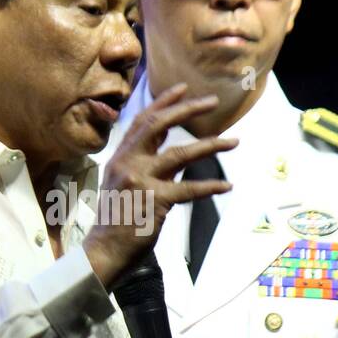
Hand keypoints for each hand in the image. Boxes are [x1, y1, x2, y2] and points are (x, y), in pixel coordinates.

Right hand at [83, 83, 235, 287]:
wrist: (104, 249)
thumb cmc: (116, 220)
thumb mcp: (121, 184)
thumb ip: (144, 166)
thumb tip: (175, 156)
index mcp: (120, 157)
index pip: (143, 121)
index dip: (164, 102)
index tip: (184, 88)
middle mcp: (128, 162)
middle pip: (159, 124)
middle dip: (187, 109)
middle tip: (212, 101)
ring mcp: (141, 180)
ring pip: (180, 153)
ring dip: (211, 145)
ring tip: (233, 141)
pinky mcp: (155, 200)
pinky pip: (189, 189)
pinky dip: (210, 186)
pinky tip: (226, 185)